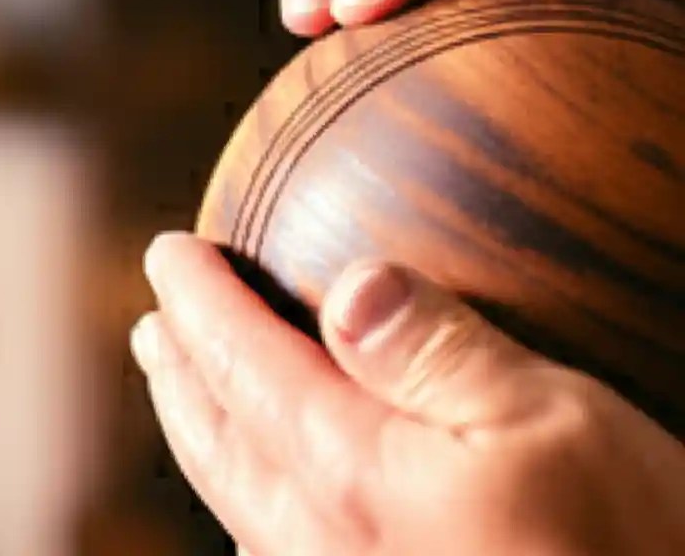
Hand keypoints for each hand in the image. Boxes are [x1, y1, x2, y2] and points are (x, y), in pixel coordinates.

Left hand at [133, 233, 684, 554]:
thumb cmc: (627, 553)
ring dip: (201, 432)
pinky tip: (257, 503)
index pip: (243, 364)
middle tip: (152, 325)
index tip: (168, 253)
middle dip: (179, 373)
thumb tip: (352, 285)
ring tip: (183, 389)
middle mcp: (320, 541)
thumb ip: (440, 353)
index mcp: (351, 474)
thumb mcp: (552, 427)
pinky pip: (271, 548)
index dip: (199, 301)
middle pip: (218, 439)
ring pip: (234, 498)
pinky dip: (243, 498)